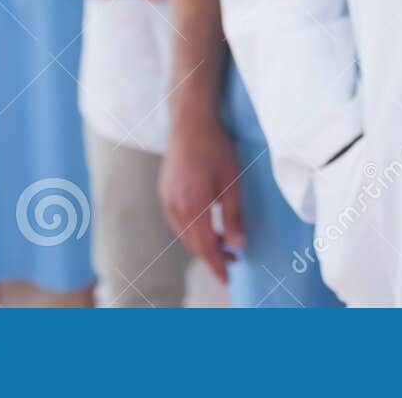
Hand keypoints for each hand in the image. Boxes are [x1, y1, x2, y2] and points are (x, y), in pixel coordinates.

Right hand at [158, 110, 245, 282]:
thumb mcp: (233, 181)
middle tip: (233, 261)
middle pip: (193, 244)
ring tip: (223, 246)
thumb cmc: (216, 147)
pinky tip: (206, 227)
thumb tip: (237, 246)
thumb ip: (234, 215)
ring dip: (202, 244)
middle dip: (212, 256)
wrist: (190, 121)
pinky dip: (192, 231)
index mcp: (193, 205)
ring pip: (184, 234)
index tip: (228, 279)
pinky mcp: (164, 193)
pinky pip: (178, 222)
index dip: (217, 265)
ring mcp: (166, 200)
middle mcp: (175, 207)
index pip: (205, 247)